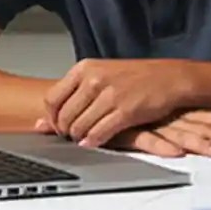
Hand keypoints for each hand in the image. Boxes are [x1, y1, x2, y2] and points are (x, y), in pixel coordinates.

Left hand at [37, 58, 190, 147]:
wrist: (170, 78)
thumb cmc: (136, 77)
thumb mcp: (101, 76)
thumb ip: (72, 96)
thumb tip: (40, 124)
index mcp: (85, 68)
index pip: (51, 99)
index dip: (51, 118)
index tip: (57, 125)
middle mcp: (94, 80)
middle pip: (64, 116)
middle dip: (65, 131)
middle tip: (73, 135)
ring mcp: (110, 95)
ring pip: (79, 127)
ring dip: (79, 138)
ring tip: (86, 137)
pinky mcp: (125, 111)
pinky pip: (98, 133)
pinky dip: (93, 141)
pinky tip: (95, 141)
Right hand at [109, 110, 210, 157]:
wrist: (100, 97)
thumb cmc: (139, 110)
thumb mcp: (170, 116)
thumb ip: (191, 127)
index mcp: (189, 110)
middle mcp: (178, 113)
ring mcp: (157, 120)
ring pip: (186, 131)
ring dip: (204, 143)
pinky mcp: (134, 128)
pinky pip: (150, 137)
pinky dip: (163, 145)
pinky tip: (175, 153)